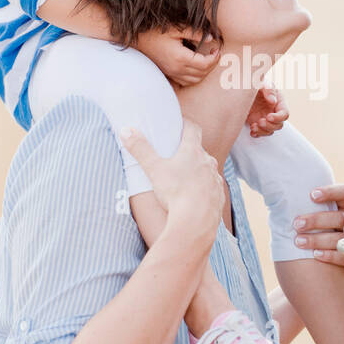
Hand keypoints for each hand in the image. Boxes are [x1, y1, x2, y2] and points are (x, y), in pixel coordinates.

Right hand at [121, 120, 221, 238]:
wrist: (197, 221)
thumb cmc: (175, 192)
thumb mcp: (154, 169)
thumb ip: (140, 149)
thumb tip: (125, 130)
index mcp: (193, 151)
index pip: (193, 129)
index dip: (186, 124)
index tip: (181, 123)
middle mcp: (208, 163)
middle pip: (200, 151)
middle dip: (190, 151)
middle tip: (177, 154)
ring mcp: (215, 180)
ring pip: (207, 170)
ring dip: (199, 171)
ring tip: (185, 178)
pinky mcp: (218, 197)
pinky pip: (212, 189)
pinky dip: (204, 189)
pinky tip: (195, 197)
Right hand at [135, 27, 221, 86]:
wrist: (138, 39)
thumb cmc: (156, 31)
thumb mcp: (177, 28)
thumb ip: (195, 33)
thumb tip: (211, 38)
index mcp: (180, 58)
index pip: (204, 64)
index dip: (214, 58)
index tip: (217, 49)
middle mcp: (176, 69)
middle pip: (202, 74)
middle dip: (212, 65)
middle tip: (215, 54)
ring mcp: (172, 73)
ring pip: (194, 81)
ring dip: (204, 73)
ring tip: (208, 60)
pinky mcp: (169, 73)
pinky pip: (185, 82)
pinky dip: (194, 77)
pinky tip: (196, 67)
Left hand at [246, 86, 288, 137]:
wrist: (242, 86)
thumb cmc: (255, 81)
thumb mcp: (262, 82)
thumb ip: (268, 89)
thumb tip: (272, 101)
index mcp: (279, 102)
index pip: (285, 114)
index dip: (278, 118)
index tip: (269, 117)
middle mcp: (274, 112)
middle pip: (278, 125)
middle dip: (270, 126)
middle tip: (260, 122)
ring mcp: (265, 118)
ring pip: (270, 131)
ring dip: (262, 131)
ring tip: (253, 126)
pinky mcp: (256, 122)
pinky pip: (260, 133)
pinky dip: (256, 134)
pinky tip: (252, 131)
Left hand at [291, 184, 343, 282]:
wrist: (322, 277)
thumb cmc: (313, 245)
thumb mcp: (311, 228)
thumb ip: (304, 216)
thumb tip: (280, 206)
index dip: (331, 192)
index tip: (311, 195)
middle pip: (339, 217)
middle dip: (317, 220)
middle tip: (297, 224)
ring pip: (341, 237)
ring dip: (318, 239)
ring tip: (298, 242)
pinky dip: (330, 255)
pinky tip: (315, 255)